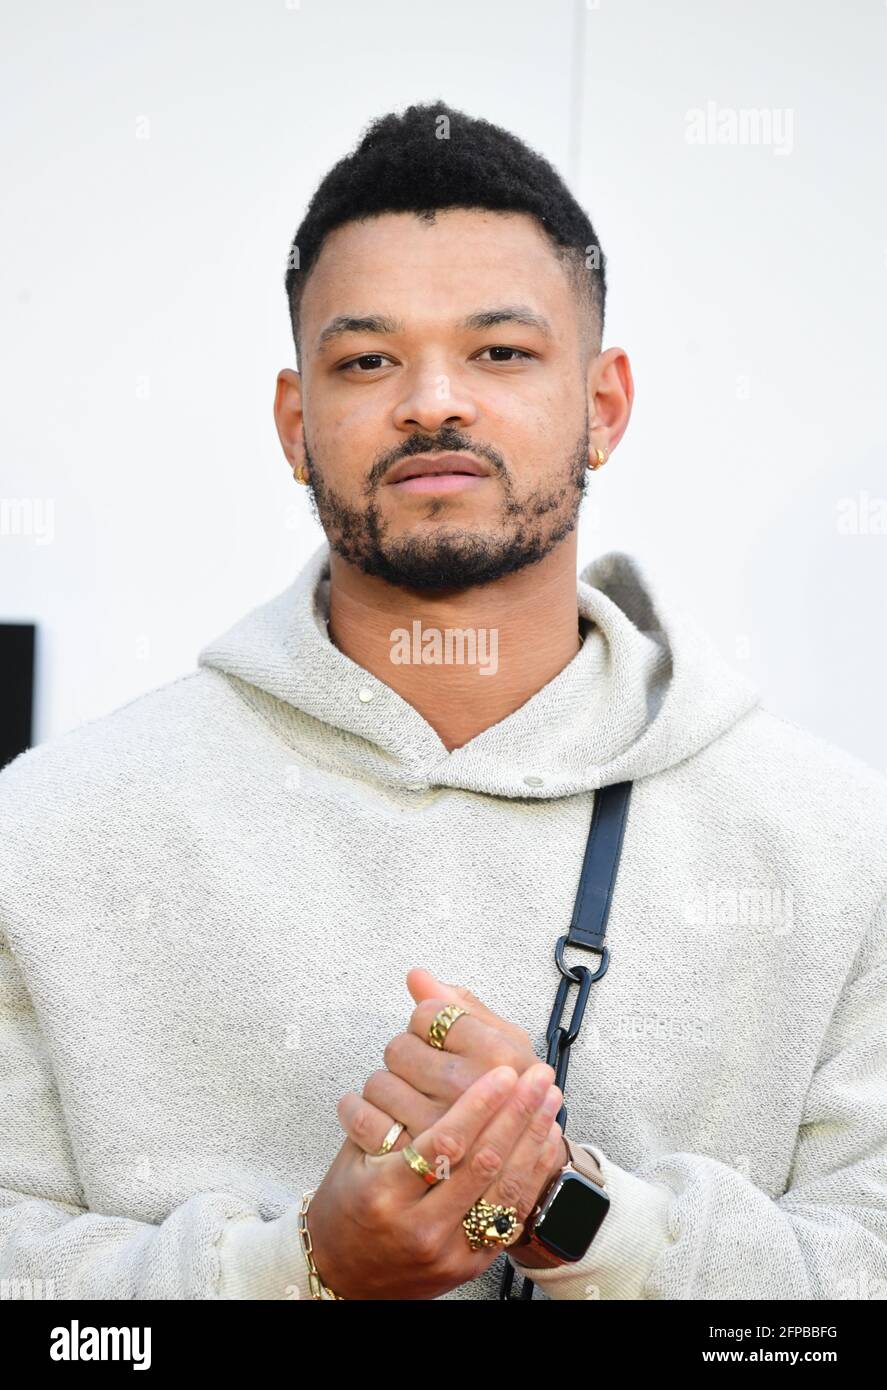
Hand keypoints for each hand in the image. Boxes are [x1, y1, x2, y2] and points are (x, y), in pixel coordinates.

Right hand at [310, 1062, 565, 1298]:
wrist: (344, 1276)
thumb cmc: (347, 1207)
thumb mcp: (353, 1158)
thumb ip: (389, 1116)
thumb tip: (432, 1062)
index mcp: (384, 1194)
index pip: (444, 1143)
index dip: (479, 1105)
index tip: (502, 1073)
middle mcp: (420, 1226)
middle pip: (483, 1163)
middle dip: (517, 1113)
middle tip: (537, 1075)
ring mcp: (449, 1250)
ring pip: (505, 1190)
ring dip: (532, 1138)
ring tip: (549, 1099)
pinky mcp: (470, 1264)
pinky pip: (511, 1215)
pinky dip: (532, 1174)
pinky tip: (544, 1140)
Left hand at [338, 968, 568, 1206]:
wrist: (520, 1174)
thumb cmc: (511, 1099)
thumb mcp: (503, 1047)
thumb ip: (462, 1006)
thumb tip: (416, 976)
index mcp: (496, 1055)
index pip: (428, 1015)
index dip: (427, 1025)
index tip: (438, 1041)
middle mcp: (468, 1089)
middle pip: (399, 1047)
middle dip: (406, 1056)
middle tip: (422, 1074)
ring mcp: (440, 1127)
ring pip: (380, 1083)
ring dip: (386, 1088)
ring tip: (405, 1100)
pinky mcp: (414, 1161)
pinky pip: (365, 1120)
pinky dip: (357, 1113)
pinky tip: (368, 1112)